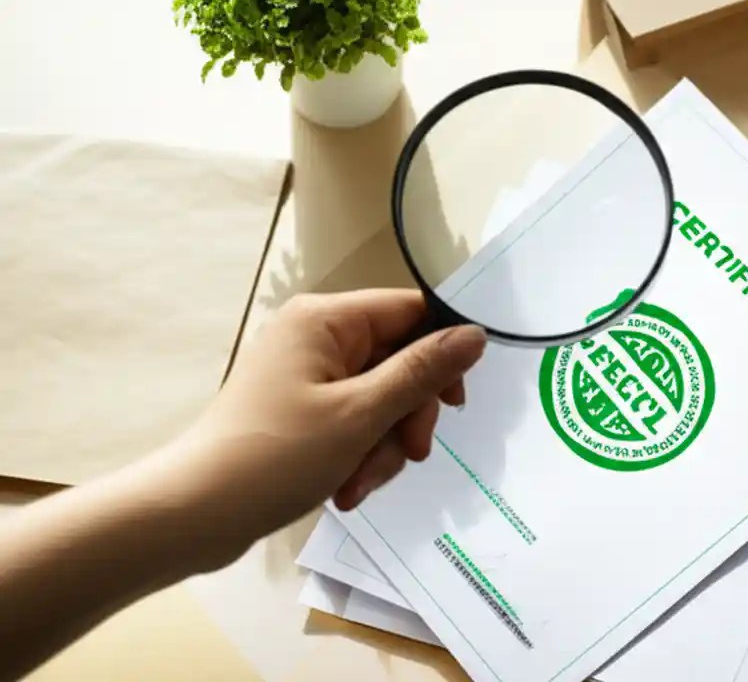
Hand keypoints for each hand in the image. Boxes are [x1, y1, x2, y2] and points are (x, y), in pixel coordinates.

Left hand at [170, 289, 486, 565]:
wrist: (194, 514)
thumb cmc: (276, 456)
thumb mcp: (362, 414)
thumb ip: (422, 372)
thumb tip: (475, 334)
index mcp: (325, 320)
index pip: (411, 312)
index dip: (441, 355)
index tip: (453, 405)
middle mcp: (315, 336)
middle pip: (399, 363)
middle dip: (406, 418)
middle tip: (410, 456)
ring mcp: (305, 375)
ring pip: (381, 400)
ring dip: (383, 447)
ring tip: (360, 484)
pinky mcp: (299, 411)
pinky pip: (354, 422)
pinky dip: (359, 455)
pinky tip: (346, 489)